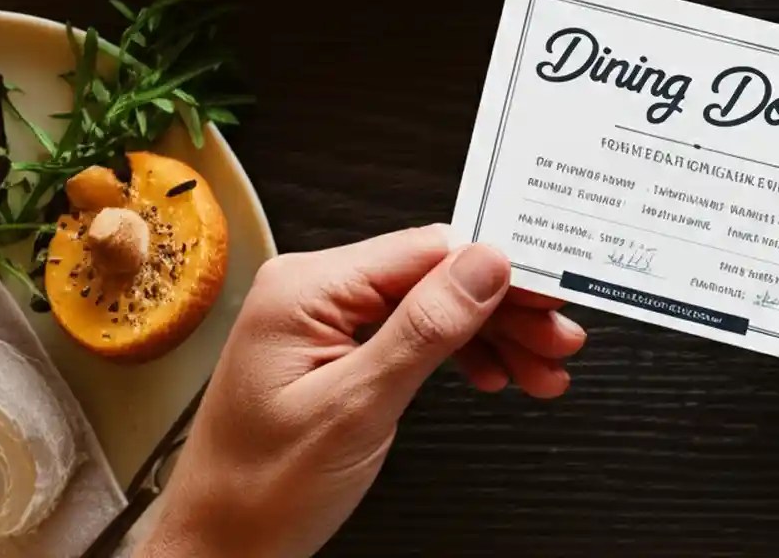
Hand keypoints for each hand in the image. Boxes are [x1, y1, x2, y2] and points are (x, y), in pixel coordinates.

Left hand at [135, 225, 585, 557]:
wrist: (220, 548)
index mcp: (307, 289)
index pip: (429, 250)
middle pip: (436, 276)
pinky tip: (495, 374)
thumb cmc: (262, 491)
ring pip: (431, 305)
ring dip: (492, 334)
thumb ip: (424, 330)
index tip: (552, 295)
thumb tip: (485, 265)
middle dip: (505, 309)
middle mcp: (313, 291)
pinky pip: (411, 332)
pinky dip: (459, 354)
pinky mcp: (334, 348)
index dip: (500, 271)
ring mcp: (323, 319)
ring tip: (542, 368)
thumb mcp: (357, 408)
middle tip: (559, 341)